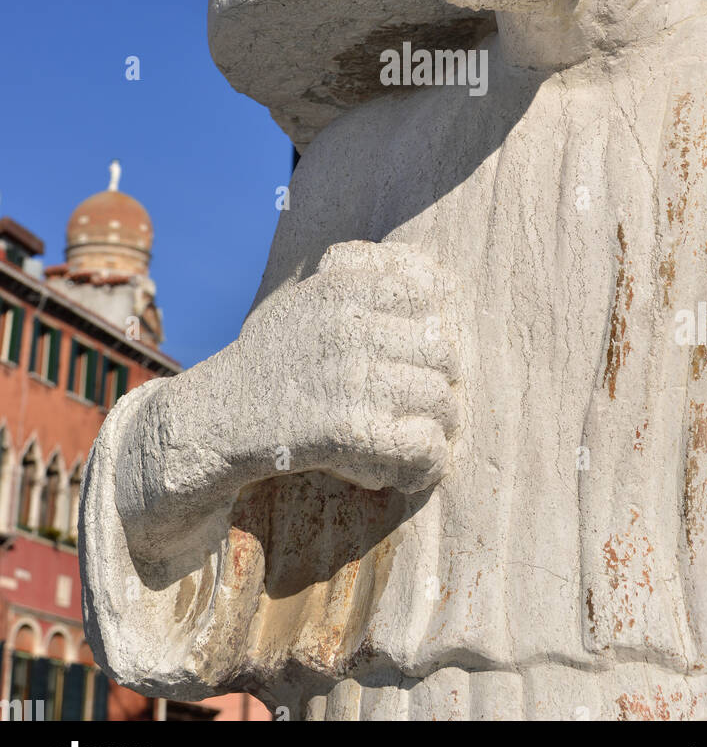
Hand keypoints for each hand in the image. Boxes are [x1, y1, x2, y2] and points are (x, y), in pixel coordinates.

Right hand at [268, 240, 462, 493]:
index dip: (436, 327)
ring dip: (442, 424)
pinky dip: (429, 461)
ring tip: (428, 435)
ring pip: (440, 398)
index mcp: (343, 290)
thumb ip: (357, 282)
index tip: (426, 353)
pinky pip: (424, 444)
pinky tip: (417, 468)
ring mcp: (353, 379)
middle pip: (441, 352)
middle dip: (445, 382)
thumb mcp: (307, 300)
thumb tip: (434, 278)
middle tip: (433, 402)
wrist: (222, 415)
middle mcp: (351, 329)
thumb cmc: (274, 358)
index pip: (426, 296)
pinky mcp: (351, 431)